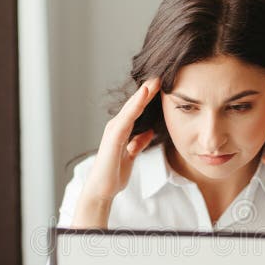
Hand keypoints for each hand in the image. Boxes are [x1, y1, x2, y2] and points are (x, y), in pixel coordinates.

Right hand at [80, 77, 160, 202]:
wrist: (101, 190)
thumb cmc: (113, 174)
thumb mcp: (131, 156)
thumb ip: (138, 143)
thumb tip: (149, 132)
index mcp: (122, 131)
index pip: (138, 110)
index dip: (149, 96)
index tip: (163, 83)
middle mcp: (116, 127)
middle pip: (135, 105)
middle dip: (148, 90)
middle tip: (161, 73)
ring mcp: (113, 131)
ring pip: (130, 108)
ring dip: (142, 94)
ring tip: (155, 80)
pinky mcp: (113, 138)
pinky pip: (126, 119)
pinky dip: (135, 106)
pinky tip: (143, 96)